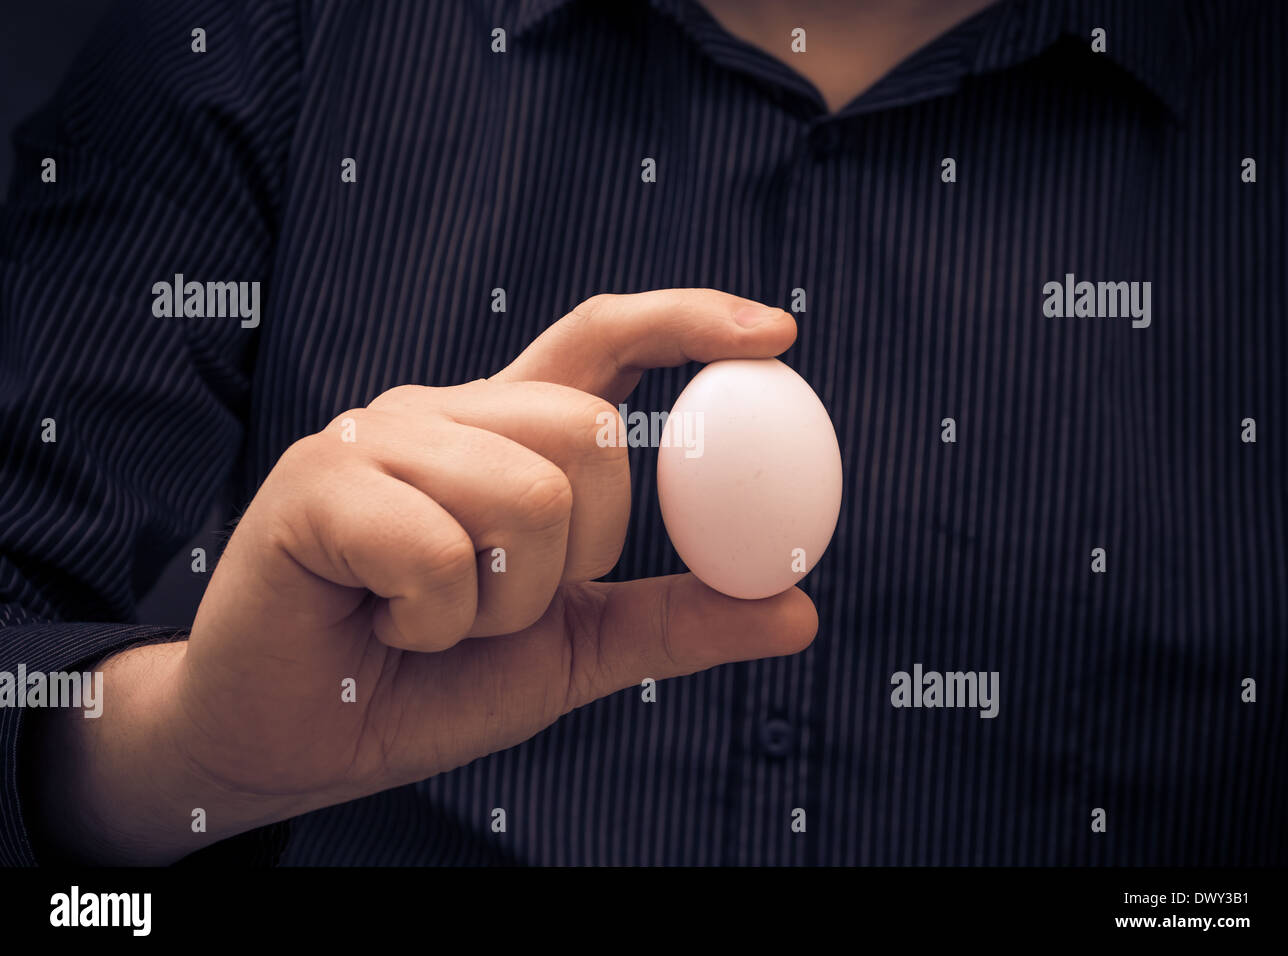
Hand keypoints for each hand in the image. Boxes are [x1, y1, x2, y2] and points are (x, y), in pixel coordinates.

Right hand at [33, 290, 816, 863]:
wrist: (300, 742)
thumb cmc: (428, 682)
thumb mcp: (574, 650)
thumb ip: (673, 618)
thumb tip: (797, 607)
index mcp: (505, 435)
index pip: (603, 337)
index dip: (689, 320)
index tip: (778, 334)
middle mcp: (444, 414)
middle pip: (588, 427)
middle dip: (583, 546)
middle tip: (509, 598)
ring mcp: (375, 437)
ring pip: (526, 489)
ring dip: (503, 599)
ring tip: (434, 621)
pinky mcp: (315, 483)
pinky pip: (438, 547)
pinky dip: (435, 619)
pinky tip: (384, 626)